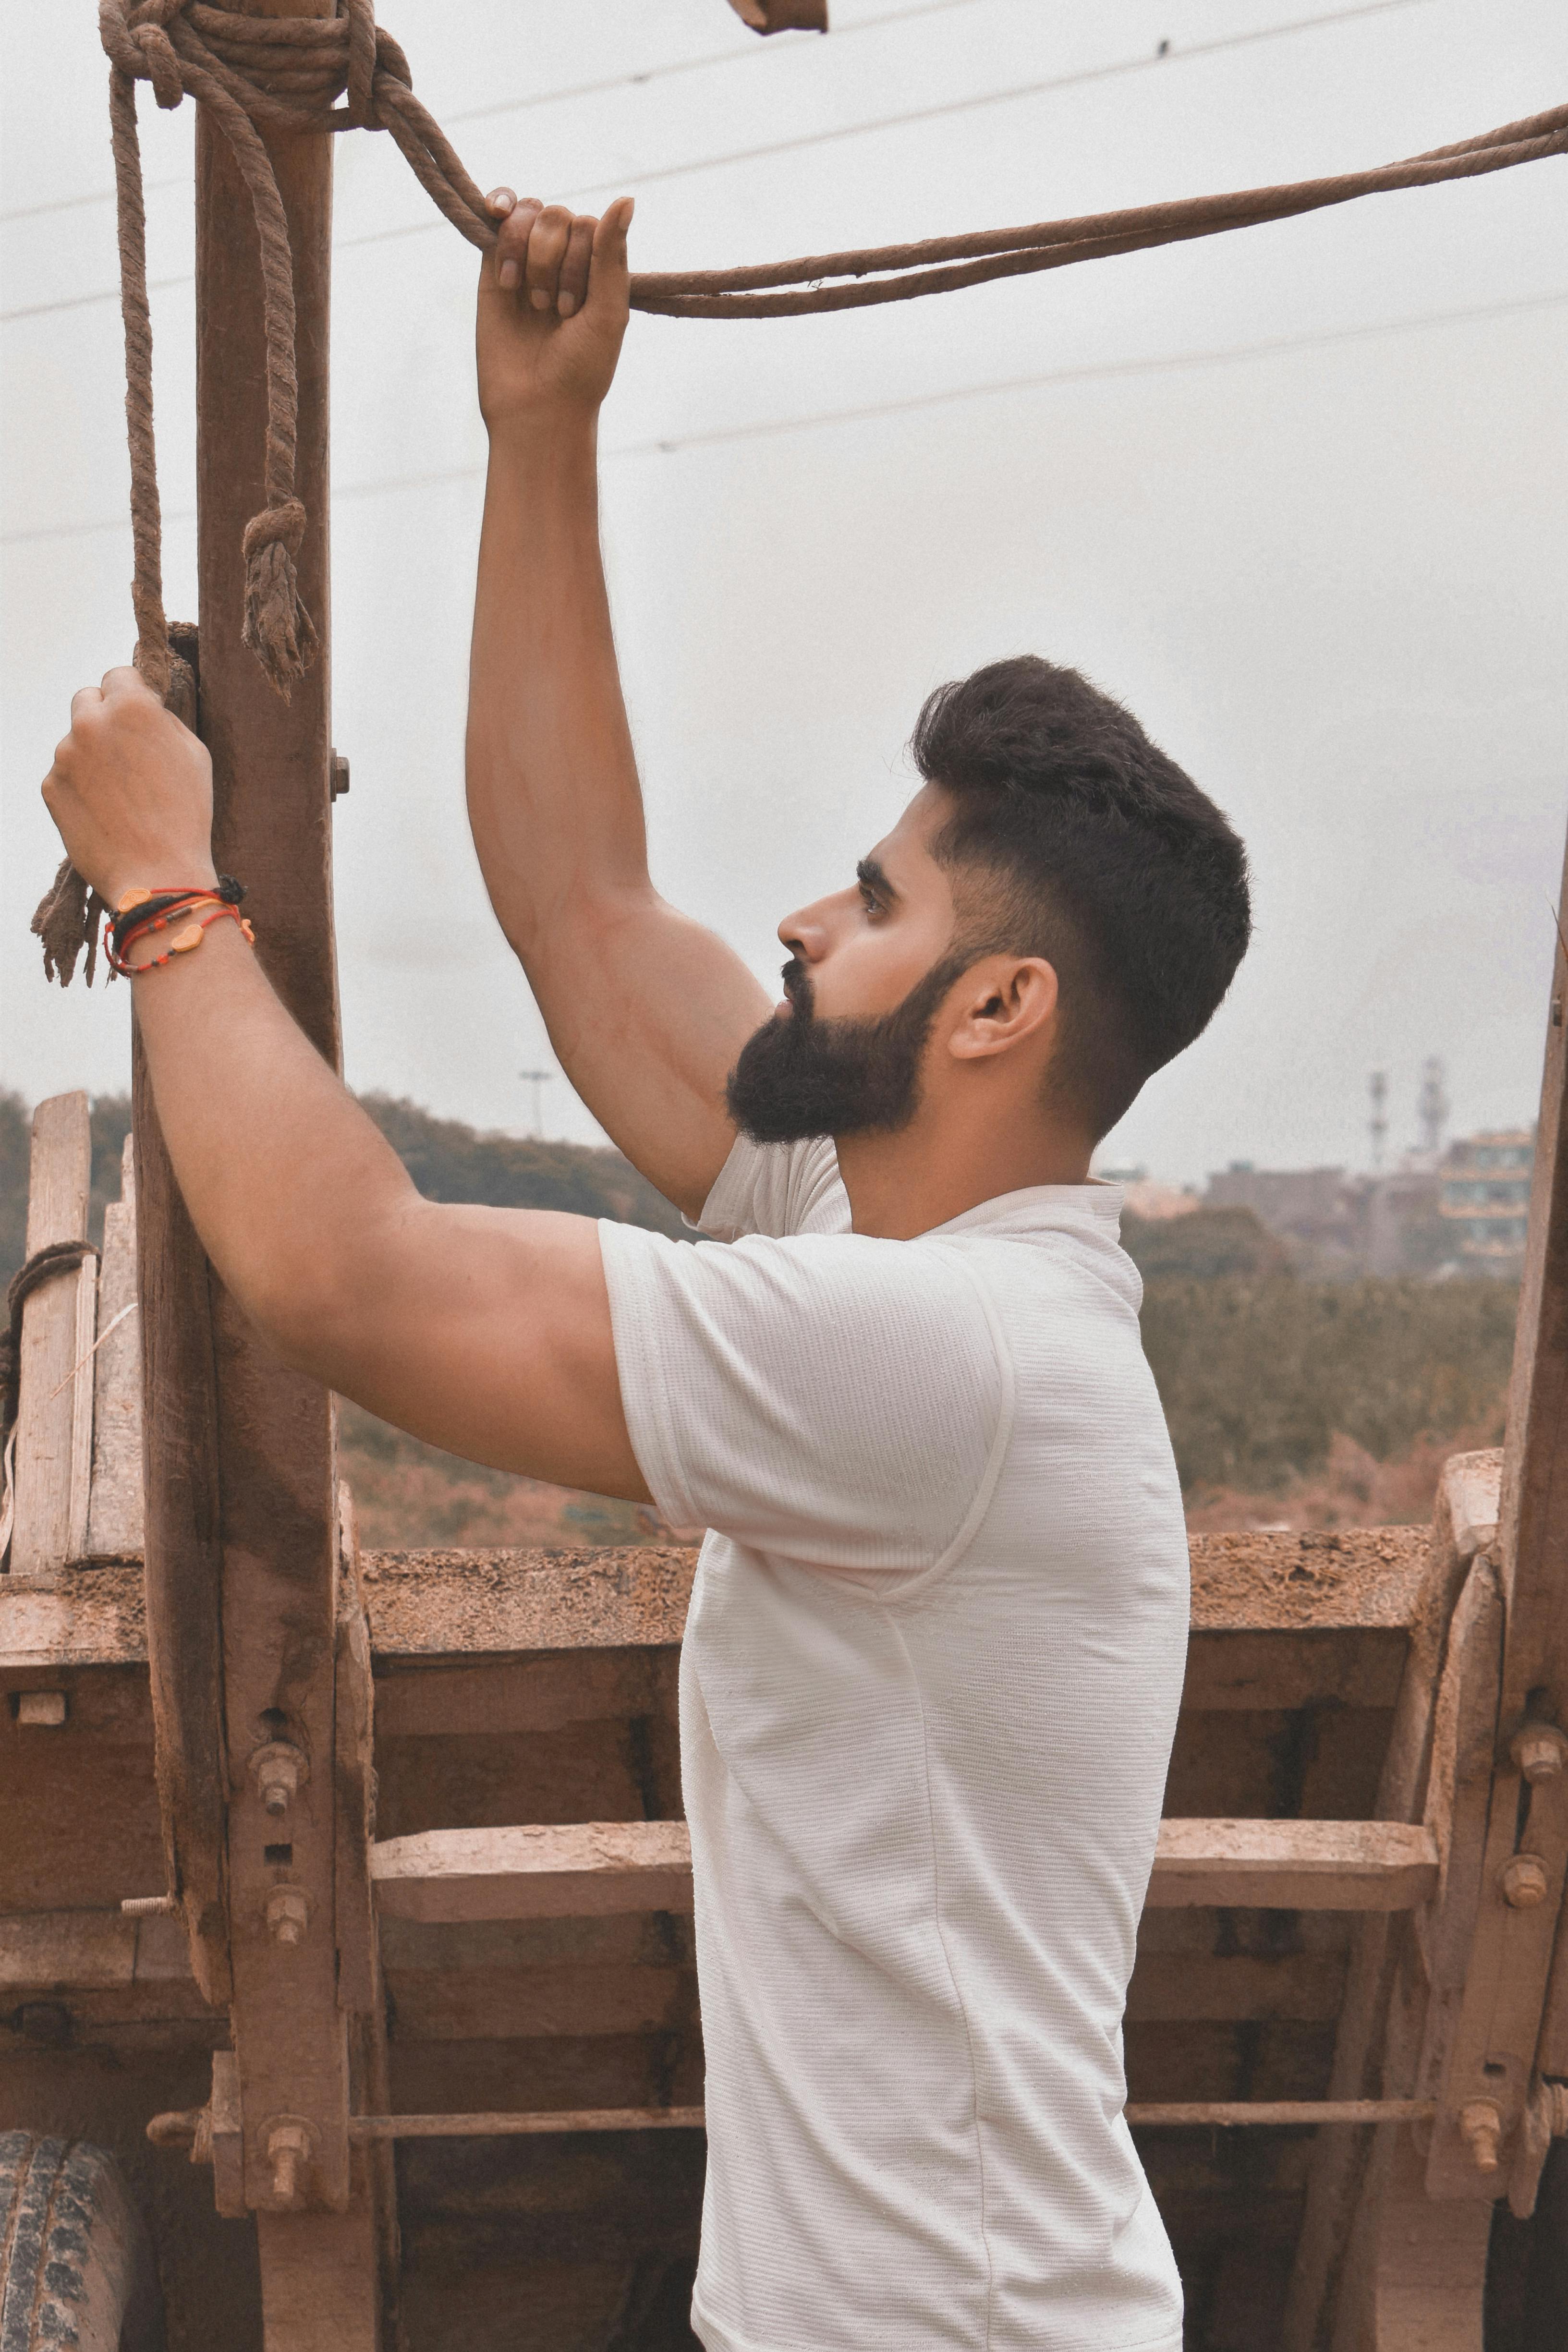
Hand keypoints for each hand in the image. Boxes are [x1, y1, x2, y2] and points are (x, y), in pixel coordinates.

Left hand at [42, 667, 215, 905]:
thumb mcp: (195, 755)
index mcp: (132, 707)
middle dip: (105, 716)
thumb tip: (146, 708)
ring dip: (93, 754)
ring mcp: (65, 755)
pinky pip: (66, 774)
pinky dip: (82, 786)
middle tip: (127, 750)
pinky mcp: (51, 786)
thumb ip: (164, 721)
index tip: (139, 713)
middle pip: (87, 699)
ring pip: (76, 740)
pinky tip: (106, 811)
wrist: (156, 875)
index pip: (118, 675)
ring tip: (122, 793)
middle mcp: (91, 723)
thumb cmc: (186, 816)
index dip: (132, 694)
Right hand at [476, 192, 633, 432]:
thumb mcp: (609, 311)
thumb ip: (612, 254)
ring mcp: (528, 262)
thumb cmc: (582, 368)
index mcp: (597, 269)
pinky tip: (496, 212)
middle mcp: (565, 260)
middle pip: (557, 216)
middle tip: (552, 312)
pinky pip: (498, 218)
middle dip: (552, 262)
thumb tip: (627, 197)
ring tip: (530, 304)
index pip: (588, 226)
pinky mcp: (493, 268)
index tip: (573, 310)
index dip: (578, 261)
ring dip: (528, 256)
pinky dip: (500, 208)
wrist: (537, 407)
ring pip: (529, 214)